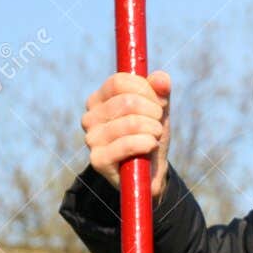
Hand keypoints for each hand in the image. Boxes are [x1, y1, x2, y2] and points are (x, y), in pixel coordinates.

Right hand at [81, 70, 171, 197]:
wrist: (149, 174)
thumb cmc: (149, 136)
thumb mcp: (157, 111)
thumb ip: (159, 92)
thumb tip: (162, 78)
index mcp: (98, 99)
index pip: (118, 82)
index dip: (144, 89)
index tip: (158, 102)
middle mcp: (90, 118)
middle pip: (126, 102)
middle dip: (152, 111)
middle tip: (158, 123)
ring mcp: (91, 139)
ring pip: (129, 123)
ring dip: (152, 129)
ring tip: (156, 136)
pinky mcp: (98, 160)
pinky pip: (127, 145)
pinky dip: (146, 143)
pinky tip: (152, 145)